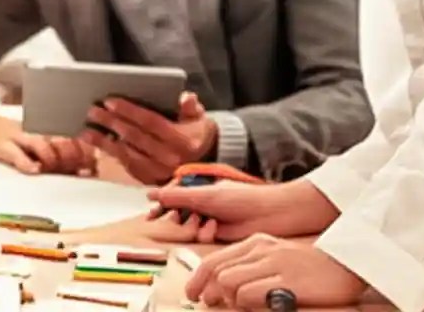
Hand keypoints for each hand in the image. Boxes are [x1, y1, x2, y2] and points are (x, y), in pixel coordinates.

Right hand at [0, 107, 94, 175]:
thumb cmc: (16, 138)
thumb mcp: (38, 142)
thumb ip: (61, 156)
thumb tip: (89, 170)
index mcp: (48, 129)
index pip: (74, 138)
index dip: (87, 153)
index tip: (92, 167)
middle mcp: (37, 131)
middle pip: (62, 142)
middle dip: (74, 158)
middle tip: (78, 171)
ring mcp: (19, 137)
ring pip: (42, 145)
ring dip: (53, 159)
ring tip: (56, 170)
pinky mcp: (2, 145)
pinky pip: (15, 153)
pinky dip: (26, 162)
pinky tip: (34, 170)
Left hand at [80, 92, 215, 184]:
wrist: (205, 165)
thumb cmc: (196, 134)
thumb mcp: (199, 118)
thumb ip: (190, 107)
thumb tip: (185, 97)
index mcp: (182, 140)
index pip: (150, 122)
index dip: (129, 111)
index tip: (109, 101)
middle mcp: (170, 158)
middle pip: (134, 136)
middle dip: (111, 122)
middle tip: (92, 110)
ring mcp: (158, 172)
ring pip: (126, 154)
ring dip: (104, 142)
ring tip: (86, 130)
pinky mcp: (149, 180)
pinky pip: (126, 165)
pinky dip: (111, 154)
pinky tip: (99, 144)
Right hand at [146, 179, 337, 241]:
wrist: (272, 214)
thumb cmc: (243, 199)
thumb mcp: (206, 195)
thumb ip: (178, 197)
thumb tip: (151, 194)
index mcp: (199, 187)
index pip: (173, 194)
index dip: (162, 203)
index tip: (152, 213)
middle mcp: (203, 202)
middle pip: (178, 211)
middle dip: (176, 217)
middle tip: (174, 221)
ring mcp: (210, 218)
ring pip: (188, 226)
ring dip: (192, 227)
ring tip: (202, 223)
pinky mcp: (218, 234)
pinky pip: (201, 237)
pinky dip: (204, 234)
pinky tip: (213, 231)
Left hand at [188, 234, 366, 309]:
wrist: (349, 262)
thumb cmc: (311, 266)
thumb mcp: (276, 257)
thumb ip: (252, 266)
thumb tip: (224, 287)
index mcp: (256, 243)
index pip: (214, 260)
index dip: (197, 279)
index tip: (192, 293)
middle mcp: (261, 250)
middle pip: (217, 272)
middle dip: (208, 291)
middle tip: (210, 303)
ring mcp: (274, 264)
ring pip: (229, 283)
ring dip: (231, 300)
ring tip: (242, 307)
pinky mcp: (287, 280)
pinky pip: (251, 294)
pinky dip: (248, 304)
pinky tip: (260, 307)